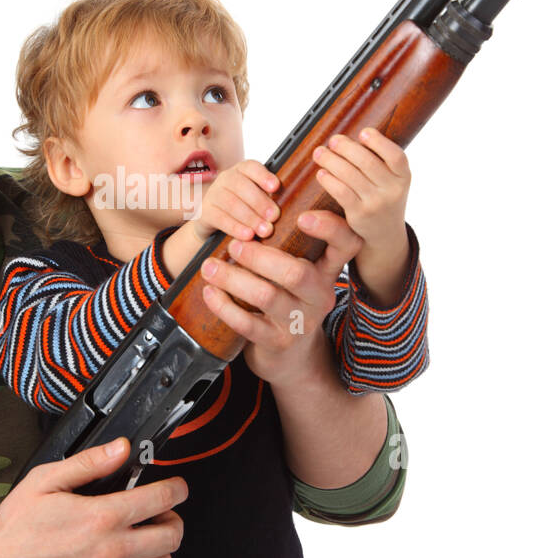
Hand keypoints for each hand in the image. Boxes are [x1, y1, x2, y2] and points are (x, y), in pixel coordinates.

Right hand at [0, 438, 186, 557]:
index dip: (177, 488)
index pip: (162, 498)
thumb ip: (87, 463)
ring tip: (143, 537)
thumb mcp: (43, 483)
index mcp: (101, 517)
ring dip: (160, 547)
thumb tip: (119, 449)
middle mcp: (113, 551)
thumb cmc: (15, 535)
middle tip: (160, 512)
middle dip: (173, 517)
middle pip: (173, 533)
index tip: (176, 486)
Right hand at [187, 159, 279, 243]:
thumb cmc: (243, 209)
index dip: (263, 176)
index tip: (276, 187)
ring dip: (250, 217)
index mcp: (241, 171)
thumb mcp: (255, 200)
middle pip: (241, 186)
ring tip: (264, 230)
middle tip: (274, 217)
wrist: (214, 223)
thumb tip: (282, 210)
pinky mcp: (205, 211)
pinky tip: (247, 235)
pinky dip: (235, 227)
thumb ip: (268, 199)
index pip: (251, 167)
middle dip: (260, 202)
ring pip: (231, 202)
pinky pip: (220, 218)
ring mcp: (213, 194)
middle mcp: (225, 179)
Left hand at [200, 209, 362, 388]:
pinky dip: (224, 306)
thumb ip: (291, 245)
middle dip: (259, 256)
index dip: (330, 228)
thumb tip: (259, 201)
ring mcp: (300, 322)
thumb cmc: (289, 301)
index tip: (302, 216)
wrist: (291, 357)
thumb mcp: (301, 275)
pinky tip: (210, 292)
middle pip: (295, 273)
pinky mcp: (277, 342)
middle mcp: (320, 296)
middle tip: (233, 244)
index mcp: (327, 271)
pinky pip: (247, 324)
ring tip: (209, 267)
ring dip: (233, 278)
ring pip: (266, 296)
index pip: (346, 244)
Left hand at [311, 128, 409, 250]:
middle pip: (367, 162)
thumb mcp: (393, 181)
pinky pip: (341, 192)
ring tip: (320, 153)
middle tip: (333, 140)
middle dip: (346, 148)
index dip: (379, 142)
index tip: (363, 132)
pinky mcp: (359, 214)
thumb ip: (381, 161)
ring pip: (350, 175)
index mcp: (403, 177)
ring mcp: (376, 203)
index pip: (396, 156)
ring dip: (332, 160)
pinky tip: (321, 173)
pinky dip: (329, 180)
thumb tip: (357, 137)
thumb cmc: (384, 198)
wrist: (385, 234)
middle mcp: (393, 191)